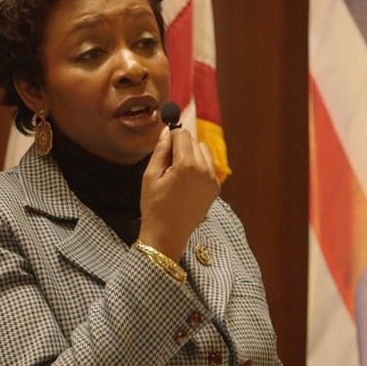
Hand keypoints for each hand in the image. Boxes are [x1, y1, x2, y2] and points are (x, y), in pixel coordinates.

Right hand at [138, 126, 220, 257]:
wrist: (167, 234)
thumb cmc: (154, 206)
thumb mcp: (150, 176)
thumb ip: (160, 150)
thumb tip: (167, 130)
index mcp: (186, 165)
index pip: (182, 134)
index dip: (170, 138)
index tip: (163, 149)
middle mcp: (204, 169)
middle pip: (193, 140)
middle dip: (181, 146)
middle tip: (168, 164)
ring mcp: (212, 179)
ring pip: (203, 151)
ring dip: (191, 154)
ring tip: (179, 172)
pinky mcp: (216, 187)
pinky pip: (208, 166)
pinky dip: (199, 166)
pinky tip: (187, 181)